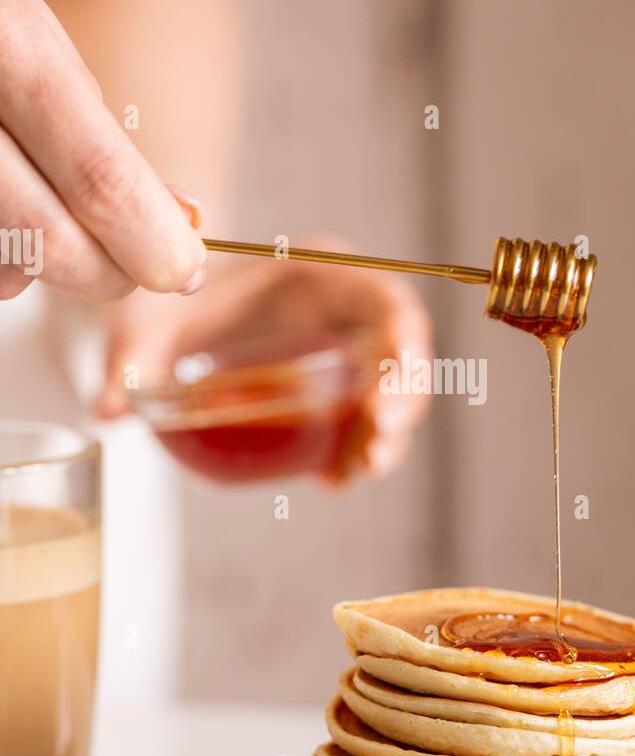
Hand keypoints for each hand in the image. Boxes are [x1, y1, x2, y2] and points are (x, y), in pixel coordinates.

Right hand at [0, 0, 206, 301]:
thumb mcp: (40, 51)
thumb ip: (104, 139)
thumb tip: (179, 225)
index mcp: (10, 41)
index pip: (101, 180)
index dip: (152, 243)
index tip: (185, 271)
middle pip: (48, 237)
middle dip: (106, 272)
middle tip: (132, 269)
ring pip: (4, 263)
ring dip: (41, 267)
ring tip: (53, 223)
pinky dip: (0, 261)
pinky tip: (2, 224)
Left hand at [99, 244, 433, 481]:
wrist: (171, 294)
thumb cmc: (175, 289)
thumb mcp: (152, 315)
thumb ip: (133, 355)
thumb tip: (108, 409)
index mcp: (320, 275)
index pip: (388, 303)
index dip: (405, 347)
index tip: (390, 391)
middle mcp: (342, 312)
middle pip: (400, 357)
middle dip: (399, 406)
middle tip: (374, 449)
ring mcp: (340, 352)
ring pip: (386, 396)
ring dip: (383, 438)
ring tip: (356, 472)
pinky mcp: (328, 389)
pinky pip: (356, 421)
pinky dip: (352, 452)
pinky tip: (332, 481)